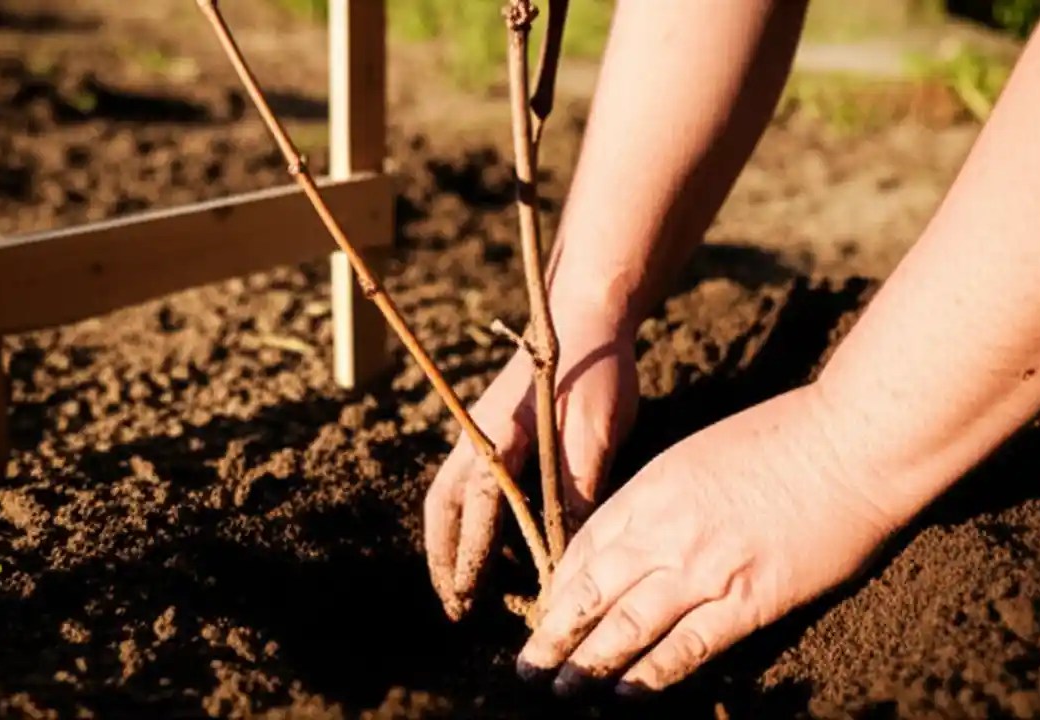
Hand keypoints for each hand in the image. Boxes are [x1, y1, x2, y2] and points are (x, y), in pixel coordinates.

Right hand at [425, 310, 637, 619]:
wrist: (586, 317)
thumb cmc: (594, 370)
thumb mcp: (595, 430)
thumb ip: (579, 487)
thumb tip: (569, 550)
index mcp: (497, 435)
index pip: (477, 506)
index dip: (471, 556)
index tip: (467, 599)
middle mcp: (477, 438)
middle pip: (444, 508)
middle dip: (445, 559)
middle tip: (455, 607)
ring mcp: (480, 436)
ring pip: (452, 500)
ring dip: (453, 545)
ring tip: (465, 592)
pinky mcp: (496, 436)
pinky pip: (471, 489)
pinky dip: (471, 524)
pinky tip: (494, 551)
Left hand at [517, 385, 908, 694]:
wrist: (851, 442)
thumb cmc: (785, 436)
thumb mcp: (701, 452)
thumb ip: (665, 493)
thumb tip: (641, 532)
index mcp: (652, 488)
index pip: (584, 546)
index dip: (559, 586)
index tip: (544, 612)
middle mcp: (665, 529)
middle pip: (591, 589)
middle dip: (553, 632)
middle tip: (527, 666)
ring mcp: (703, 567)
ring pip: (626, 625)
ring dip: (588, 662)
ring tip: (561, 689)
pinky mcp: (747, 600)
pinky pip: (687, 646)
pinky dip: (651, 675)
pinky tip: (624, 697)